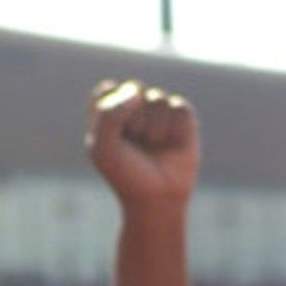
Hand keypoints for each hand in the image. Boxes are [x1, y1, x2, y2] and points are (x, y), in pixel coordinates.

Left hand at [86, 80, 199, 205]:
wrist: (157, 197)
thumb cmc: (126, 174)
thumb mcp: (104, 148)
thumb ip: (109, 115)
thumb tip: (136, 92)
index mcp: (108, 111)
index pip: (107, 90)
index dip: (111, 110)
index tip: (112, 136)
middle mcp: (133, 106)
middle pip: (133, 88)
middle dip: (133, 120)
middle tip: (134, 144)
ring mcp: (159, 109)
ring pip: (157, 98)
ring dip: (153, 129)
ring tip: (152, 147)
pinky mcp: (182, 116)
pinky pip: (178, 107)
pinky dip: (173, 130)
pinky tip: (171, 144)